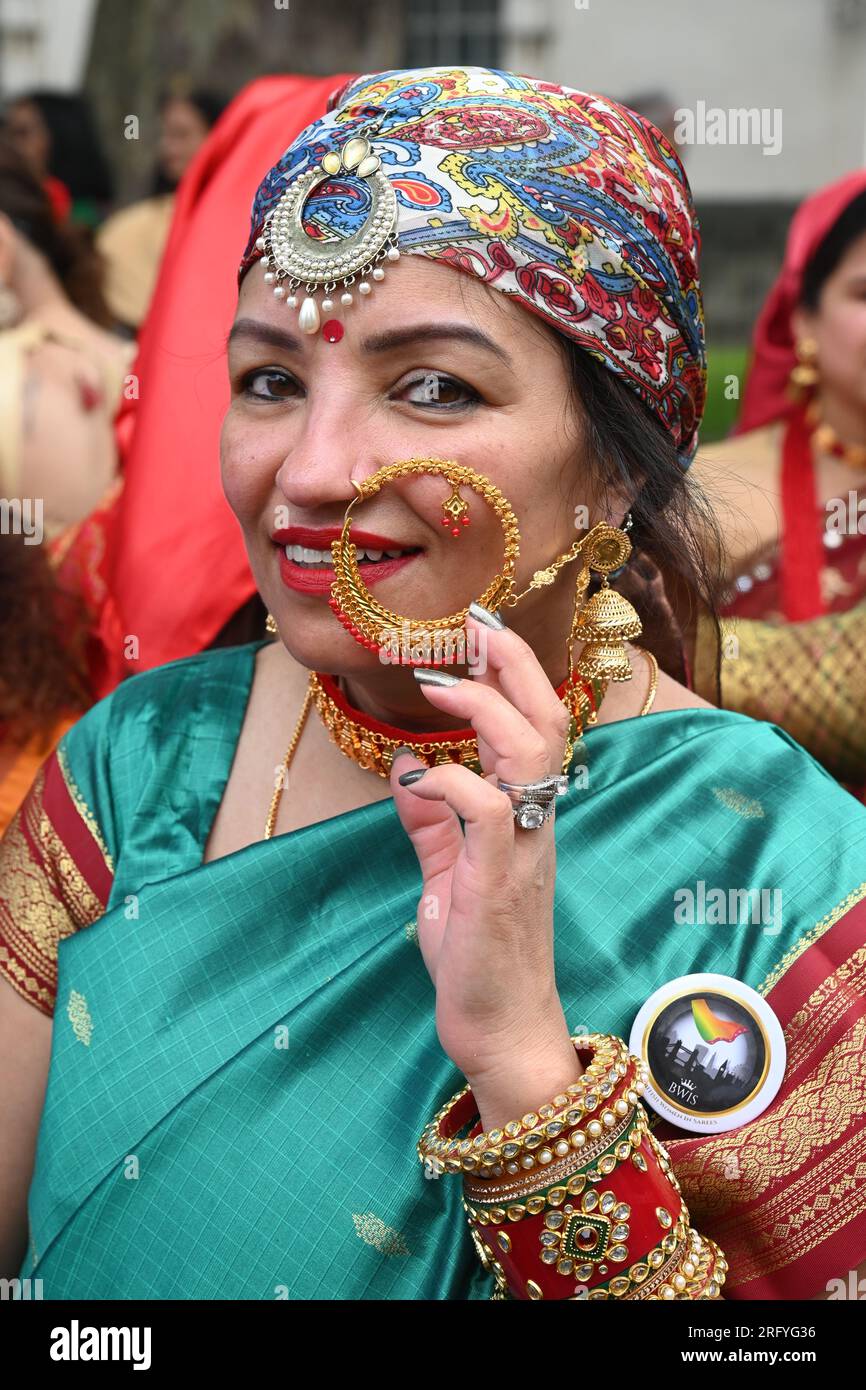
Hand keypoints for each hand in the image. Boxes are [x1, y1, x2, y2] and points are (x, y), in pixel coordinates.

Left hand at [391, 607, 582, 1129]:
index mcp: (526, 816)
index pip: (536, 724)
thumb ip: (432, 823)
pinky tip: (421, 777)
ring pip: (533, 750)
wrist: (500, 1029)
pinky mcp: (500, 881)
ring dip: (487, 705)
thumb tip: (408, 768)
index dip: (512, 673)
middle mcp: (536, 822)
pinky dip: (451, 780)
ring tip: (444, 681)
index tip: (478, 631)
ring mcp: (524, 848)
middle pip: (549, 719)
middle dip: (514, 663)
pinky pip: (486, 809)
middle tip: (476, 624)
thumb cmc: (478, 955)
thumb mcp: (446, 875)